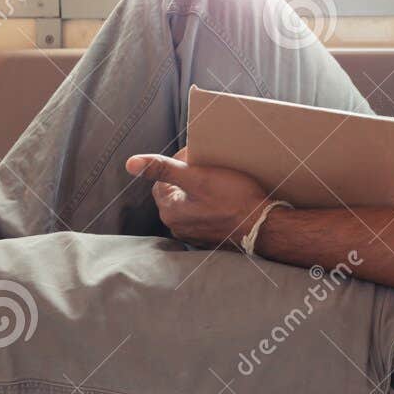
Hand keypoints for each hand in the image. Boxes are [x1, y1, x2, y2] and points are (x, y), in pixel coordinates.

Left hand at [126, 148, 270, 248]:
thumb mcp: (197, 177)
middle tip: (209, 166)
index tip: (196, 157)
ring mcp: (194, 234)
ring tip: (218, 181)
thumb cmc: (233, 200)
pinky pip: (204, 215)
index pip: (162, 179)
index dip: (178, 164)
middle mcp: (177, 226)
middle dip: (189, 177)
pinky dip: (211, 205)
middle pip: (176, 192)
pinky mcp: (210, 236)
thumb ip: (163, 169)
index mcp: (169, 210)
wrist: (263, 226)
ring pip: (191, 203)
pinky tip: (225, 198)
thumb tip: (130, 163)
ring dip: (200, 191)